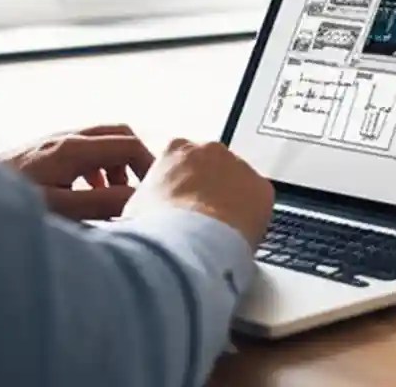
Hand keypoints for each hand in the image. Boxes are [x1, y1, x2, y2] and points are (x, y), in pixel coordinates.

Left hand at [4, 125, 154, 220]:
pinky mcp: (42, 150)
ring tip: (118, 196)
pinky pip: (83, 149)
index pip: (128, 143)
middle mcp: (65, 137)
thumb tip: (139, 198)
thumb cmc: (13, 203)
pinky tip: (90, 191)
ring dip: (117, 164)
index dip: (150, 164)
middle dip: (137, 158)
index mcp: (74, 148)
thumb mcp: (62, 208)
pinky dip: (98, 166)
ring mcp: (53, 141)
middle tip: (145, 188)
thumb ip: (102, 201)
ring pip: (100, 140)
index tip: (158, 190)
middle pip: (117, 132)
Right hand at [123, 139, 274, 247]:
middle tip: (200, 222)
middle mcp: (209, 149)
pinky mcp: (261, 188)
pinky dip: (250, 217)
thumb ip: (144, 203)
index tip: (179, 207)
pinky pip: (258, 201)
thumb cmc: (156, 229)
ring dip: (230, 202)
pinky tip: (236, 237)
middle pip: (212, 169)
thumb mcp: (133, 210)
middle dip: (207, 191)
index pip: (180, 163)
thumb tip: (141, 218)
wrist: (187, 245)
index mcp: (174, 149)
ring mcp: (238, 166)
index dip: (180, 188)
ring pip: (237, 184)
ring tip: (219, 234)